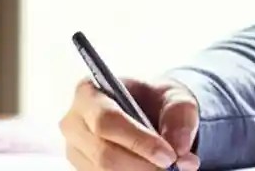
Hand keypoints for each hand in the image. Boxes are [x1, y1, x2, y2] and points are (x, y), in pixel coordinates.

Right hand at [60, 77, 200, 170]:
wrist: (146, 112)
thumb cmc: (155, 99)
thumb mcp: (174, 97)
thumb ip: (180, 117)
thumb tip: (180, 148)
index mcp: (88, 92)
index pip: (107, 121)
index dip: (138, 142)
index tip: (168, 156)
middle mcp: (73, 123)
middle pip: (104, 154)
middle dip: (143, 166)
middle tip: (175, 168)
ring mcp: (74, 150)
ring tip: (171, 169)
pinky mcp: (82, 169)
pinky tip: (153, 170)